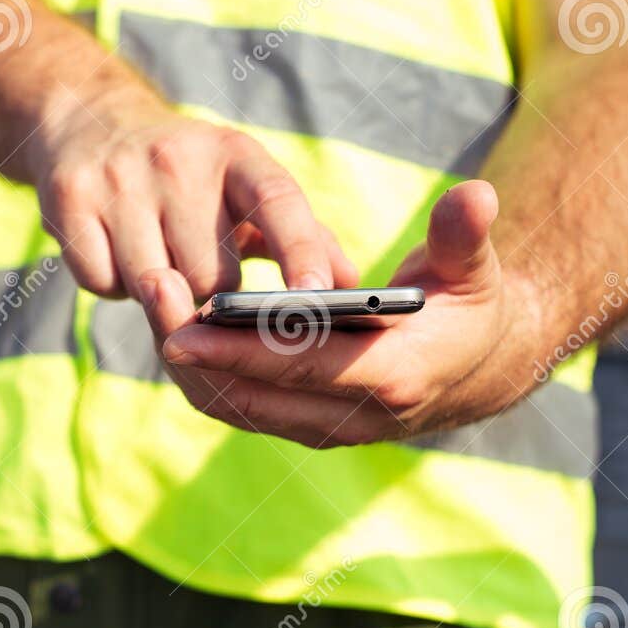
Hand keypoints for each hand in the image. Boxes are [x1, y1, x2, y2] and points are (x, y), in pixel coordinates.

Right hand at [25, 91, 354, 300]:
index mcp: (237, 155)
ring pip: (155, 286)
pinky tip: (114, 251)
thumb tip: (352, 285)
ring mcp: (120, 176)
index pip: (280, 204)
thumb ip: (304, 236)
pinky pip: (101, 282)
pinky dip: (109, 285)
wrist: (89, 122)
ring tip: (157, 259)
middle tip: (199, 275)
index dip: (301, 251)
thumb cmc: (189, 177)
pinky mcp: (70, 198)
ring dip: (158, 295)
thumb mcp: (246, 187)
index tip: (315, 296)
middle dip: (209, 295)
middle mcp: (180, 158)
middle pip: (210, 276)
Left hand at [138, 180, 536, 448]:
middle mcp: (353, 417)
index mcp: (394, 377)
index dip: (240, 352)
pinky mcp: (304, 428)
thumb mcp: (475, 269)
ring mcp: (325, 430)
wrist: (475, 370)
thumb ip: (464, 235)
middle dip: (196, 355)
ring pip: (236, 408)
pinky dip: (205, 374)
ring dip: (190, 365)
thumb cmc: (468, 307)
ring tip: (155, 304)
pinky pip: (240, 407)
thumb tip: (474, 197)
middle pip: (253, 396)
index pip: (302, 368)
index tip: (184, 330)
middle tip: (152, 297)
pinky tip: (175, 325)